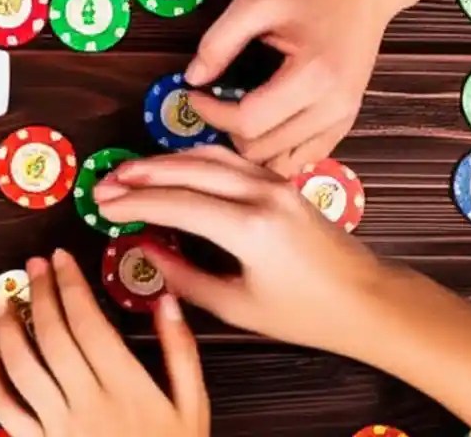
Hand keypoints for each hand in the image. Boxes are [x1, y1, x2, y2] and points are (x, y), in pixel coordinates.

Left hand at [0, 251, 207, 436]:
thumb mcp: (193, 408)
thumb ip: (181, 352)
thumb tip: (165, 299)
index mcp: (128, 388)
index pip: (89, 322)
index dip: (70, 285)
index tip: (60, 258)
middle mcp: (88, 403)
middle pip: (53, 336)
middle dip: (39, 294)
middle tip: (32, 266)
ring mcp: (58, 427)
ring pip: (22, 366)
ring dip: (6, 328)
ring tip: (1, 298)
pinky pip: (5, 410)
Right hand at [95, 146, 384, 352]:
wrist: (368, 299)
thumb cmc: (306, 313)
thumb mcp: (238, 307)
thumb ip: (185, 277)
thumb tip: (146, 249)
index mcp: (249, 228)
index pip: (175, 203)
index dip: (133, 202)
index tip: (102, 205)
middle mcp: (260, 194)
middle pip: (186, 169)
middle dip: (139, 174)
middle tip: (103, 184)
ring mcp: (273, 182)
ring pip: (206, 156)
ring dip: (163, 161)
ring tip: (128, 173)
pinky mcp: (280, 181)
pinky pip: (227, 160)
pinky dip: (192, 160)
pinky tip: (170, 169)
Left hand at [182, 0, 388, 175]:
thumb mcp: (256, 1)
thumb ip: (219, 41)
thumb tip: (192, 78)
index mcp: (314, 77)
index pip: (248, 122)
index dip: (211, 113)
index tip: (193, 94)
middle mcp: (333, 108)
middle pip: (261, 150)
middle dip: (226, 131)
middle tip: (213, 103)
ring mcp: (342, 122)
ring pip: (280, 165)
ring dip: (248, 148)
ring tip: (233, 116)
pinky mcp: (343, 127)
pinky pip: (301, 161)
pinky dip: (273, 153)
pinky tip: (259, 127)